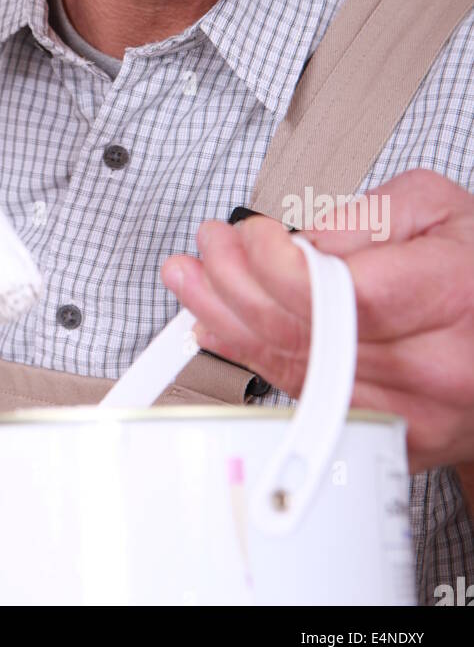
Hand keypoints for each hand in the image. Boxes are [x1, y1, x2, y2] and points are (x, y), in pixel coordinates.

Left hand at [161, 169, 473, 473]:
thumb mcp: (440, 208)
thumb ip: (371, 214)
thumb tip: (306, 242)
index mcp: (451, 297)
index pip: (341, 293)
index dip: (277, 264)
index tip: (250, 234)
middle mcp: (433, 367)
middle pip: (304, 333)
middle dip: (235, 282)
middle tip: (209, 247)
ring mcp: (411, 413)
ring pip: (293, 368)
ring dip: (230, 320)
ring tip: (197, 280)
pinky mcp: (389, 437)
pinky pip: (303, 396)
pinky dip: (254, 355)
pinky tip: (224, 325)